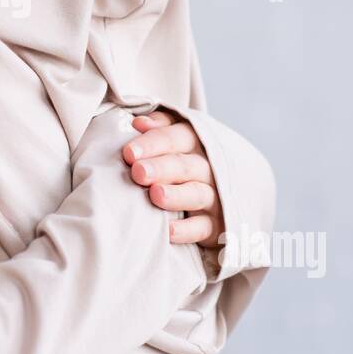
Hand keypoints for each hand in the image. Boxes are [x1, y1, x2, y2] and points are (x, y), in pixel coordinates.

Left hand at [120, 108, 223, 247]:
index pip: (177, 138)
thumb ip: (159, 127)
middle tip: (138, 172)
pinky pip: (204, 228)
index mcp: (196, 143)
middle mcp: (208, 168)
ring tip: (156, 195)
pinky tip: (169, 231)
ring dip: (177, 195)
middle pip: (186, 166)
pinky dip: (188, 230)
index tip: (129, 152)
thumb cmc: (182, 161)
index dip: (153, 143)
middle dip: (161, 168)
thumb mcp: (176, 138)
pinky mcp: (217, 224)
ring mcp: (215, 197)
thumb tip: (138, 122)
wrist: (223, 193)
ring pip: (197, 194)